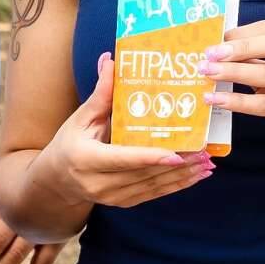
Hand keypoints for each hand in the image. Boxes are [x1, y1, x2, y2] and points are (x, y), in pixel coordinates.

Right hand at [32, 52, 211, 207]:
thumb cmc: (69, 142)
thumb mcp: (81, 117)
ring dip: (183, 176)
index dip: (149, 157)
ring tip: (207, 162)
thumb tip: (111, 60)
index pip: (122, 159)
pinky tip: (196, 176)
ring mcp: (112, 198)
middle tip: (204, 150)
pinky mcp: (123, 203)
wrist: (57, 180)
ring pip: (153, 187)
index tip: (176, 154)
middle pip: (143, 175)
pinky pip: (153, 195)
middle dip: (177, 165)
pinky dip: (176, 186)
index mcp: (86, 158)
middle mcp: (99, 183)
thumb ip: (101, 94)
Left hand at [199, 21, 264, 164]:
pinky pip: (264, 104)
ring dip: (233, 73)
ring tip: (208, 73)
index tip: (218, 40)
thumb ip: (259, 61)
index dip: (244, 33)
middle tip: (211, 54)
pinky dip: (237, 101)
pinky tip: (217, 99)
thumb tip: (220, 50)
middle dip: (241, 47)